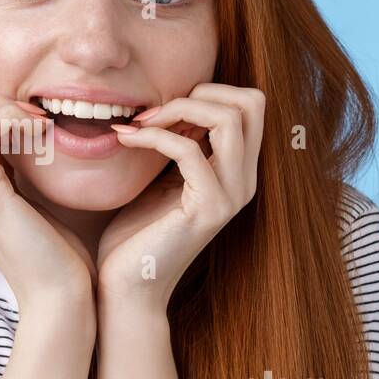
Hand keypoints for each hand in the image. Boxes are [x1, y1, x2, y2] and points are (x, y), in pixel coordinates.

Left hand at [95, 83, 265, 307]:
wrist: (128, 286)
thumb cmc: (137, 234)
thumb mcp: (162, 177)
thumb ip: (177, 142)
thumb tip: (168, 102)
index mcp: (238, 170)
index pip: (250, 104)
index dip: (207, 92)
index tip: (161, 110)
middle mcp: (245, 181)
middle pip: (253, 102)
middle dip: (200, 92)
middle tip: (153, 113)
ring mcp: (232, 195)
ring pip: (229, 118)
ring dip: (178, 109)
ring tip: (139, 124)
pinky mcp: (209, 209)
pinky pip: (189, 150)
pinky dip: (154, 136)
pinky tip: (125, 141)